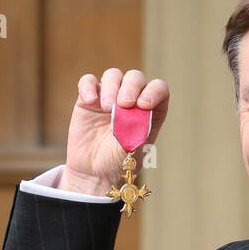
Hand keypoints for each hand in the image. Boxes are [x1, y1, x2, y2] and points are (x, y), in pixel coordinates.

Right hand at [59, 68, 169, 194]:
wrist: (93, 174)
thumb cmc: (119, 164)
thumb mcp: (133, 150)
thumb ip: (137, 129)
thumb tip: (137, 108)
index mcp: (150, 112)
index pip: (158, 89)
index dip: (154, 91)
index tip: (144, 105)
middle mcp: (131, 101)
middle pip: (135, 78)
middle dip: (131, 87)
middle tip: (124, 105)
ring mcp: (110, 97)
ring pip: (113, 75)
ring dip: (111, 87)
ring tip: (107, 108)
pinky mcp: (89, 100)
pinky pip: (89, 81)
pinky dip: (89, 87)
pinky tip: (90, 101)